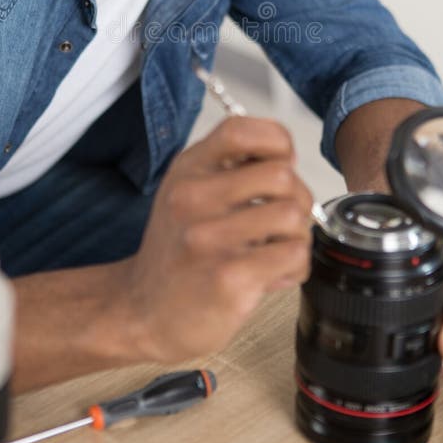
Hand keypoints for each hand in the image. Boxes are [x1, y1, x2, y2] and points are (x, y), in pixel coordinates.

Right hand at [120, 116, 312, 362]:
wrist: (143, 313)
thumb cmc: (176, 252)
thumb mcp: (187, 193)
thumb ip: (229, 168)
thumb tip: (287, 156)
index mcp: (188, 170)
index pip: (241, 130)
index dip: (277, 142)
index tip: (282, 163)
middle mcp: (193, 198)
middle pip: (281, 174)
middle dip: (299, 198)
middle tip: (285, 221)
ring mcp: (209, 238)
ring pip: (294, 215)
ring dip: (299, 237)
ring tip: (277, 250)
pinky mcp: (228, 278)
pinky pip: (294, 255)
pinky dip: (295, 267)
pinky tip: (273, 275)